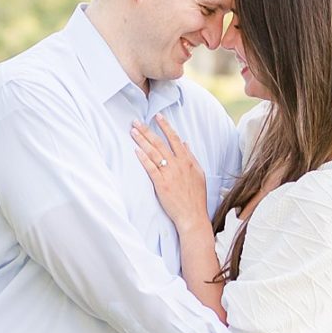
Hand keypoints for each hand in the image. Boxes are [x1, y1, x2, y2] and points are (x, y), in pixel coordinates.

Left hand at [131, 117, 208, 231]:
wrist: (193, 215)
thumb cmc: (196, 197)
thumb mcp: (199, 174)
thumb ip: (191, 157)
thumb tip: (185, 143)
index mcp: (187, 161)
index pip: (174, 138)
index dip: (165, 126)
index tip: (157, 116)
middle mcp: (178, 165)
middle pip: (160, 143)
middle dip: (147, 130)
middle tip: (136, 121)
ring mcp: (169, 174)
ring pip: (153, 153)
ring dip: (142, 140)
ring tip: (132, 131)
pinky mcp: (161, 184)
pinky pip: (150, 168)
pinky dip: (143, 158)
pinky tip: (136, 150)